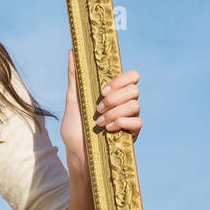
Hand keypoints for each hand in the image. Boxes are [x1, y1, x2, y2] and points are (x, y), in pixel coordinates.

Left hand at [60, 48, 141, 168]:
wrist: (78, 157)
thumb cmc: (75, 131)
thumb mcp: (72, 102)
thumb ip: (74, 78)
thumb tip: (71, 52)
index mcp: (113, 94)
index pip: (130, 77)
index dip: (120, 79)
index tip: (103, 90)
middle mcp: (124, 105)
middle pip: (135, 88)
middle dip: (116, 96)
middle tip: (99, 106)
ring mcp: (130, 120)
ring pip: (135, 104)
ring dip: (114, 111)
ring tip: (98, 122)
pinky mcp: (133, 135)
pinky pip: (137, 122)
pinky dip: (120, 123)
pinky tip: (107, 129)